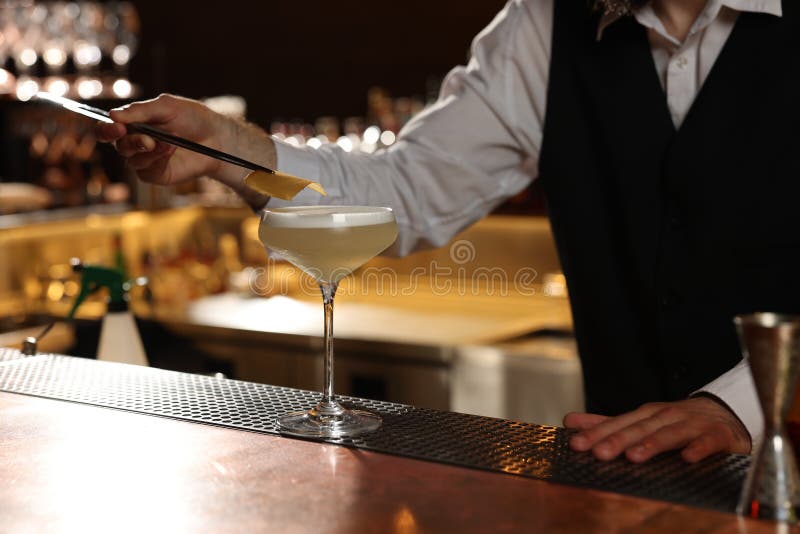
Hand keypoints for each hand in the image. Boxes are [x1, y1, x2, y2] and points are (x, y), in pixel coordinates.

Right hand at [95, 94, 227, 185]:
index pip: (108, 129)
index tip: (117, 127)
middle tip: (148, 139)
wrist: (216, 137)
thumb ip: (140, 111)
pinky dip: (159, 159)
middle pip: (119, 146)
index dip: (106, 130)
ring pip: (133, 160)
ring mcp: (146, 160)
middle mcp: (135, 143)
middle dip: (132, 142)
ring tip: (171, 141)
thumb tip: (113, 115)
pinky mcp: (157, 174)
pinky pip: (147, 171)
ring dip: (151, 151)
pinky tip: (172, 150)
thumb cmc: (192, 118)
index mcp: (133, 124)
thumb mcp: (167, 107)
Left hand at [563, 397, 750, 462]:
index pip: (618, 424)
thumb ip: (606, 423)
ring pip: (670, 434)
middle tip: (598, 453)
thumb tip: (569, 422)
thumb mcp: (640, 420)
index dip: (597, 434)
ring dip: (652, 444)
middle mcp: (667, 416)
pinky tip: (687, 458)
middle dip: (618, 440)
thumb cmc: (676, 421)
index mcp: (646, 414)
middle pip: (639, 428)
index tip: (576, 445)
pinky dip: (698, 449)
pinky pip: (708, 442)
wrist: (726, 413)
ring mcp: (692, 424)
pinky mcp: (718, 435)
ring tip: (634, 456)